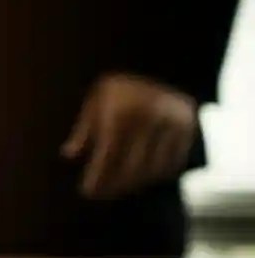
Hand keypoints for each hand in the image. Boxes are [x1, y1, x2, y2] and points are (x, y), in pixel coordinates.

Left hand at [61, 73, 197, 199]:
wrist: (159, 62)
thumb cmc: (120, 87)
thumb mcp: (95, 99)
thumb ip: (83, 128)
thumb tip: (68, 155)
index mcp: (121, 110)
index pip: (108, 155)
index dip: (97, 178)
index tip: (87, 192)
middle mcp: (148, 118)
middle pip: (131, 168)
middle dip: (114, 186)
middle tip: (101, 195)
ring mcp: (171, 123)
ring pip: (153, 169)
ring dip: (134, 184)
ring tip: (118, 188)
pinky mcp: (188, 127)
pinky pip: (172, 162)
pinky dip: (156, 175)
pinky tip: (141, 178)